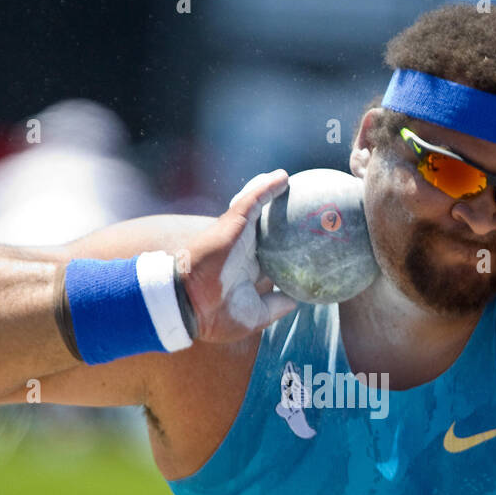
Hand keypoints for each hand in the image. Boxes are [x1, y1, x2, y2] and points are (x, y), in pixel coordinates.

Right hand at [180, 169, 297, 342]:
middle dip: (278, 214)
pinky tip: (284, 178)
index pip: (269, 252)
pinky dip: (267, 187)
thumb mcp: (256, 316)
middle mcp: (243, 249)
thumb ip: (277, 306)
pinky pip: (252, 199)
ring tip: (288, 181)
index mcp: (247, 269)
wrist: (192, 306)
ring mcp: (237, 235)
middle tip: (301, 206)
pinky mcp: (232, 222)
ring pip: (256, 207)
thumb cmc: (218, 315)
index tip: (303, 241)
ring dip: (270, 192)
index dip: (283, 245)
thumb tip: (296, 300)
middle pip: (263, 226)